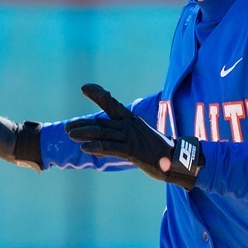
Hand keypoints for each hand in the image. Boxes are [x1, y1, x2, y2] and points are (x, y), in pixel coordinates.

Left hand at [64, 84, 203, 187]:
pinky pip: (111, 147)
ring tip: (69, 134)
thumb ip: (124, 136)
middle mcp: (130, 125)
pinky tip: (85, 148)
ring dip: (84, 132)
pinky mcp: (133, 150)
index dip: (98, 95)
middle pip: (101, 122)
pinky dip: (97, 147)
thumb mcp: (140, 138)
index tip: (85, 87)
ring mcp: (131, 137)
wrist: (179, 160)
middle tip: (67, 127)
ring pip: (103, 132)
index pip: (112, 104)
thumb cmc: (158, 150)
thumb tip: (108, 140)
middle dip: (83, 123)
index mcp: (132, 120)